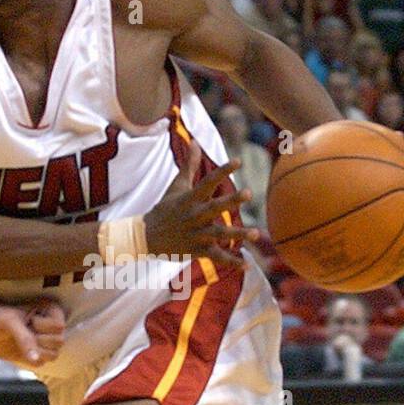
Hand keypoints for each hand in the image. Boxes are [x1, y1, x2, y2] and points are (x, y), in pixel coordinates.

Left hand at [0, 296, 65, 366]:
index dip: (42, 326)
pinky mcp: (36, 354)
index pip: (59, 326)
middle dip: (38, 340)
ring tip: (21, 341)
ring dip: (36, 351)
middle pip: (59, 342)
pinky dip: (29, 359)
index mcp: (49, 310)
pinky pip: (41, 363)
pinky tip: (19, 349)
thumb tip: (36, 359)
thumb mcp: (9, 321)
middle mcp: (50, 326)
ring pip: (53, 355)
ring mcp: (44, 341)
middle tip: (22, 332)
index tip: (28, 319)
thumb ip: (25, 338)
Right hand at [144, 153, 258, 269]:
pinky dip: (231, 262)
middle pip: (214, 207)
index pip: (208, 181)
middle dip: (231, 201)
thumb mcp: (177, 185)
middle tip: (248, 193)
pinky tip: (247, 264)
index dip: (223, 171)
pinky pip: (217, 257)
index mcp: (191, 198)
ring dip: (238, 234)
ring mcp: (196, 234)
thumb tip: (195, 141)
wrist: (147, 236)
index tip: (238, 161)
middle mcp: (194, 215)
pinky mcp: (198, 250)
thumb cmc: (166, 208)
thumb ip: (189, 164)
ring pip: (219, 234)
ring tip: (256, 233)